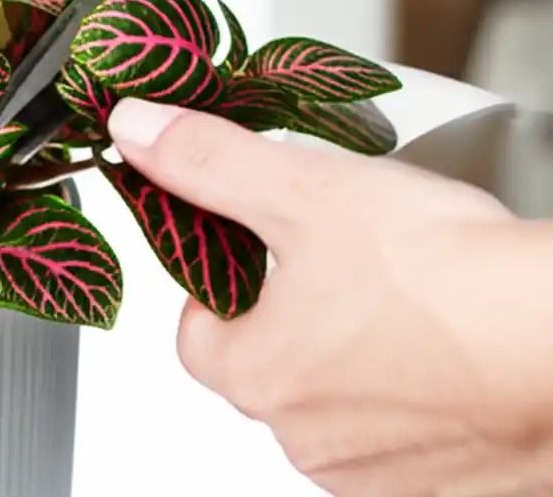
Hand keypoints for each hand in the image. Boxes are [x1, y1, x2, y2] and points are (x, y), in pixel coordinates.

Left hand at [108, 98, 552, 495]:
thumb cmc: (453, 280)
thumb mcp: (308, 192)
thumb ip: (212, 162)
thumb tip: (137, 131)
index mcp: (256, 373)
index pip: (197, 332)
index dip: (224, 283)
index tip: (259, 253)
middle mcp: (305, 439)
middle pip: (272, 367)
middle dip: (301, 316)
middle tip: (352, 267)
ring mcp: (375, 472)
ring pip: (342, 402)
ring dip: (364, 359)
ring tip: (414, 304)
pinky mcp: (443, 488)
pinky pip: (409, 437)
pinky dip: (423, 399)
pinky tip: (454, 353)